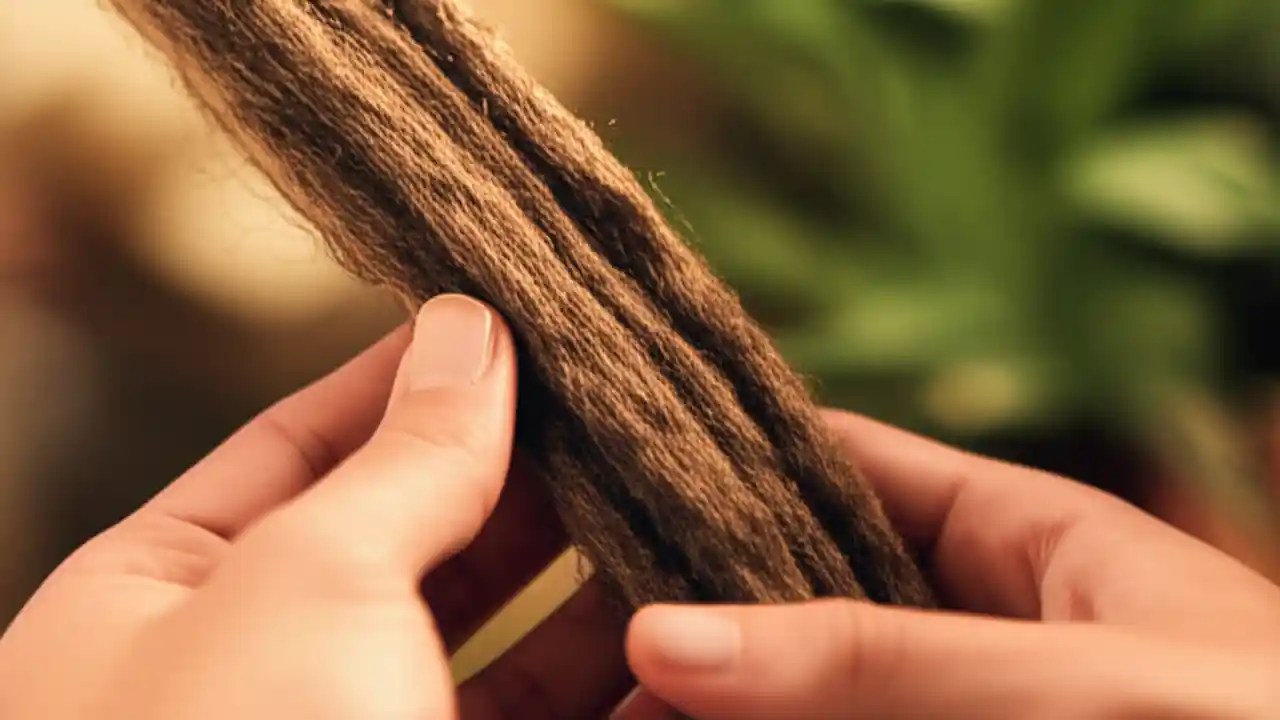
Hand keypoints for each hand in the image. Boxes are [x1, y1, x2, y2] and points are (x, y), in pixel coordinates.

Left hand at [0, 295, 630, 718]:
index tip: (524, 316)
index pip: (310, 440)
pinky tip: (707, 620)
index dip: (419, 373)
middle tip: (634, 397)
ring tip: (692, 486)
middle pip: (425, 534)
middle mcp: (270, 677)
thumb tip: (468, 330)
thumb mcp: (303, 583)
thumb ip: (404, 458)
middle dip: (533, 468)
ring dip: (604, 572)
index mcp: (165, 597)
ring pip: (513, 643)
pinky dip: (643, 683)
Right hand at [619, 412, 1279, 718]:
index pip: (833, 462)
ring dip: (700, 701)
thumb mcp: (1066, 684)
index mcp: (1019, 533)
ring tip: (578, 714)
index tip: (587, 482)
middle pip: (793, 589)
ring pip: (799, 689)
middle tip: (549, 651)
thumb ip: (868, 661)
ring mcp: (956, 704)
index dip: (710, 463)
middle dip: (680, 614)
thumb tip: (664, 642)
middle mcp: (975, 619)